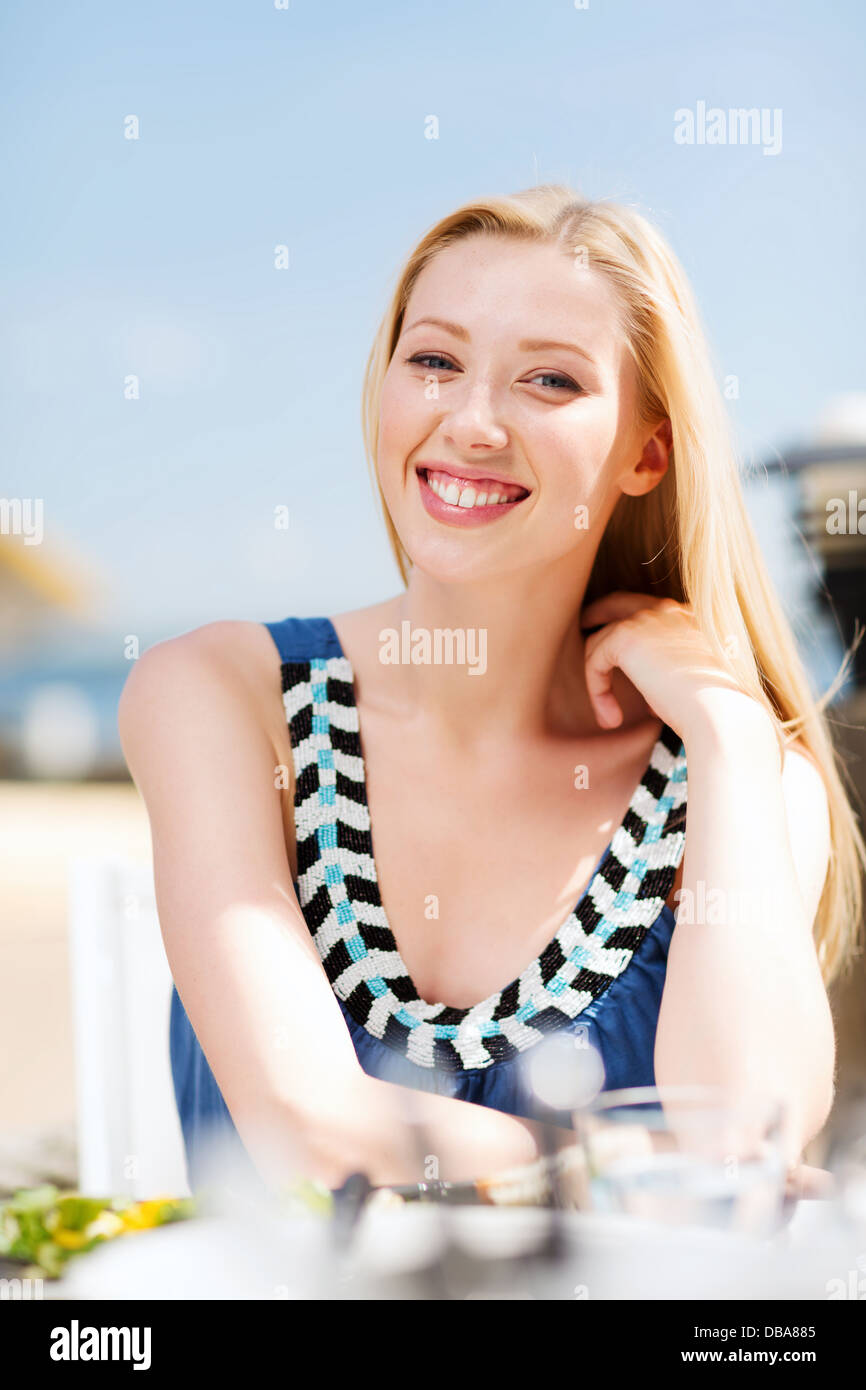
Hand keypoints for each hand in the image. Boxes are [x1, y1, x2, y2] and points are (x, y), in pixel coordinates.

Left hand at [579, 591, 763, 742]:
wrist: (723, 712)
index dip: (633, 631)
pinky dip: (597, 690)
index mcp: (694, 617)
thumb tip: (650, 701)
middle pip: (620, 604)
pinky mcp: (627, 637)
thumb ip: (672, 681)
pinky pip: (595, 660)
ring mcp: (649, 619)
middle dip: (598, 613)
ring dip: (599, 681)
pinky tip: (610, 718)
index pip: (652, 611)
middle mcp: (671, 610)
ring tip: (609, 717)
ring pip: (603, 641)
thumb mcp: (697, 687)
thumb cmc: (719, 711)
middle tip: (584, 628)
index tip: (625, 662)